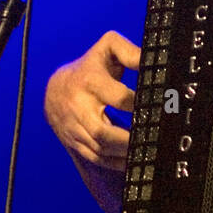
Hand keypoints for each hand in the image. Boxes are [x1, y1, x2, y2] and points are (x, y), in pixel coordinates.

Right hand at [43, 30, 138, 172]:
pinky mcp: (73, 141)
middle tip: (150, 139)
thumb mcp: (107, 49)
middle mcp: (79, 106)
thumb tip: (150, 61)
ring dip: (123, 154)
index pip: (118, 97)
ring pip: (99, 148)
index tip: (157, 109)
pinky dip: (114, 163)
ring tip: (145, 151)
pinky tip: (131, 161)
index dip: (137, 105)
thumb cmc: (91, 66)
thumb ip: (130, 52)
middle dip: (128, 140)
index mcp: (90, 81)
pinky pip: (94, 157)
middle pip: (102, 132)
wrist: (55, 88)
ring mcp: (74, 126)